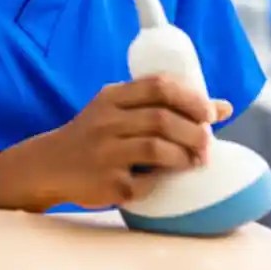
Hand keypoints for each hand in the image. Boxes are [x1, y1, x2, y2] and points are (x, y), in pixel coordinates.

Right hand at [0, 76, 230, 210]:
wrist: (49, 166)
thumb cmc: (95, 135)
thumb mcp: (118, 109)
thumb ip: (162, 104)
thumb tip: (222, 108)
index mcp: (112, 97)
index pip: (159, 86)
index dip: (191, 98)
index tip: (210, 112)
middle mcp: (106, 121)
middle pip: (163, 120)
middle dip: (194, 132)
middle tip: (207, 145)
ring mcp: (105, 153)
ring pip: (157, 149)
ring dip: (184, 156)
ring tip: (194, 161)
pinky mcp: (107, 183)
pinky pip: (146, 182)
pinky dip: (160, 181)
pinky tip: (161, 180)